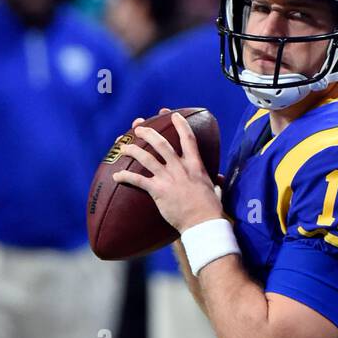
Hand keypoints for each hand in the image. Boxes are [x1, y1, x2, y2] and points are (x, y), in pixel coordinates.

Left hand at [113, 111, 220, 232]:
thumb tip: (220, 181)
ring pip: (146, 157)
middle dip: (148, 132)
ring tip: (123, 146)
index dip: (180, 124)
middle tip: (138, 128)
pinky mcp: (158, 191)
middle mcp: (180, 168)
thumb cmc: (210, 209)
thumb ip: (215, 182)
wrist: (203, 223)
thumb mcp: (214, 190)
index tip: (173, 115)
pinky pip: (138, 180)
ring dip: (133, 149)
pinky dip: (125, 177)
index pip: (188, 139)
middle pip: (161, 143)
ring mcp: (168, 178)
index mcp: (195, 165)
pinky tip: (116, 176)